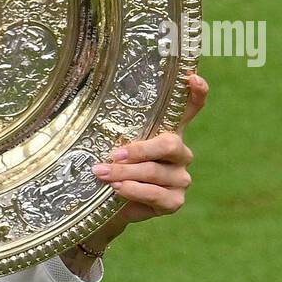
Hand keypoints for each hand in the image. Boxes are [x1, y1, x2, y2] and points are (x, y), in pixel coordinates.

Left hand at [89, 70, 209, 242]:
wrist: (108, 204)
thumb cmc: (112, 167)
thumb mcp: (110, 144)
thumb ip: (111, 129)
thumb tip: (84, 107)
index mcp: (168, 131)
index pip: (190, 108)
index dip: (196, 93)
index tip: (191, 78)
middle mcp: (180, 153)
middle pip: (169, 144)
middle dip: (138, 150)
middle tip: (112, 154)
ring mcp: (180, 178)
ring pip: (156, 172)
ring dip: (126, 172)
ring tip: (102, 173)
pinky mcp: (175, 201)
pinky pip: (157, 195)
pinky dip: (135, 191)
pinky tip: (118, 188)